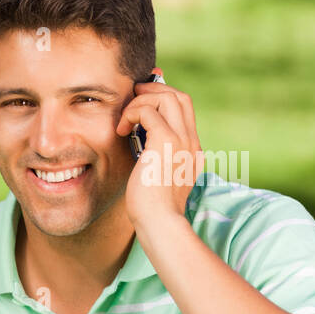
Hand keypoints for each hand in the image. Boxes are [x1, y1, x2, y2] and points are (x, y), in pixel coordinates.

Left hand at [115, 67, 203, 228]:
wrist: (160, 223)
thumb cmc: (154, 208)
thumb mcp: (160, 178)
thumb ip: (157, 158)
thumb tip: (141, 144)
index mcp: (192, 150)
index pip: (185, 110)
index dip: (164, 97)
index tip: (144, 99)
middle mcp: (191, 142)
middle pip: (180, 96)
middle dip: (154, 90)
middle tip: (133, 97)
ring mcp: (181, 141)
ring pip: (168, 97)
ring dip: (142, 101)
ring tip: (126, 118)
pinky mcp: (166, 143)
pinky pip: (149, 111)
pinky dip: (132, 113)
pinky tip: (122, 130)